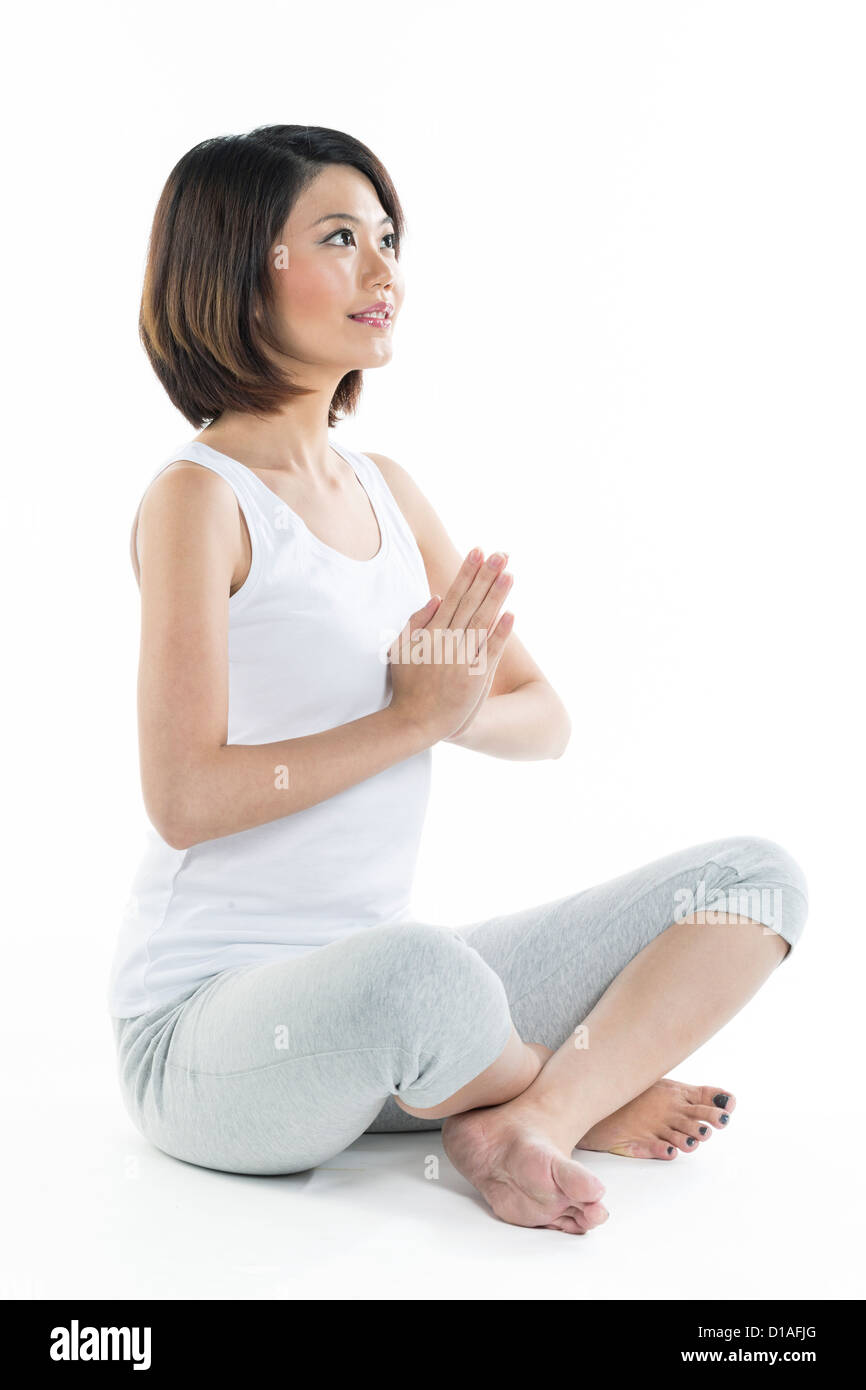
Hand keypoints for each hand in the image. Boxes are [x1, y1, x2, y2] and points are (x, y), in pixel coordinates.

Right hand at [388, 548, 514, 742]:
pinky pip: (489, 650)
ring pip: (482, 621)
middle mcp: (447, 641)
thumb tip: (434, 597)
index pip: (453, 595)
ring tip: (510, 574)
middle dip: (486, 576)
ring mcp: (461, 659)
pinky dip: (499, 633)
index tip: (478, 552)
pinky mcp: (474, 677)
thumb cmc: (407, 686)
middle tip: (501, 554)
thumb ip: (415, 622)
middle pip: (470, 602)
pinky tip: (510, 615)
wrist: (415, 721)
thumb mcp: (400, 649)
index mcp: (431, 632)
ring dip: (497, 597)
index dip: (467, 572)